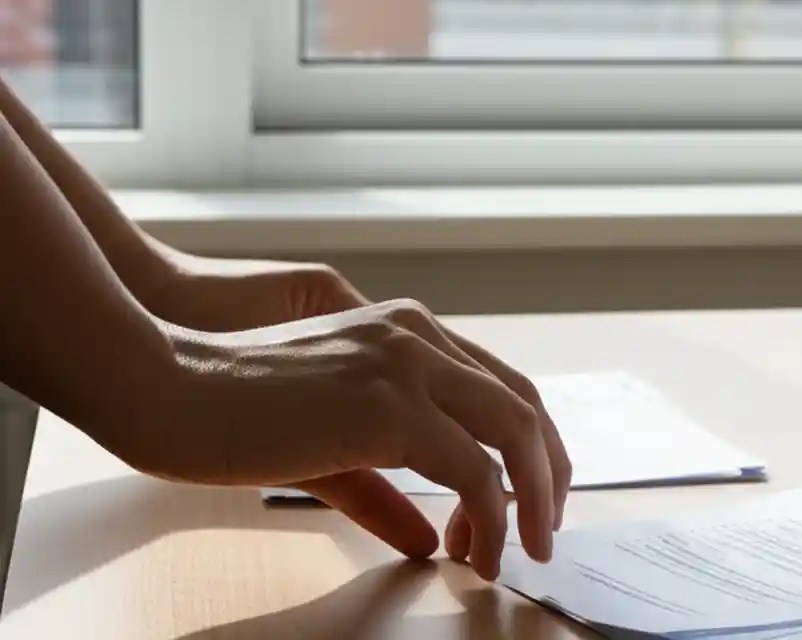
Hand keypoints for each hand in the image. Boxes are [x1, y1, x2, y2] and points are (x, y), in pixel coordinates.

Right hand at [139, 253, 571, 577]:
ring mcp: (408, 364)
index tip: (525, 502)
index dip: (526, 446)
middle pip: (524, 404)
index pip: (499, 386)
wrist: (164, 386)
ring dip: (534, 500)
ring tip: (526, 552)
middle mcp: (418, 336)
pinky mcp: (391, 406)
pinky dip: (493, 518)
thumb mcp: (327, 450)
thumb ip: (386, 490)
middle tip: (546, 531)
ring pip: (516, 431)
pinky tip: (476, 557)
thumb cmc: (230, 413)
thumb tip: (430, 540)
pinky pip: (476, 470)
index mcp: (405, 332)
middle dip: (549, 473)